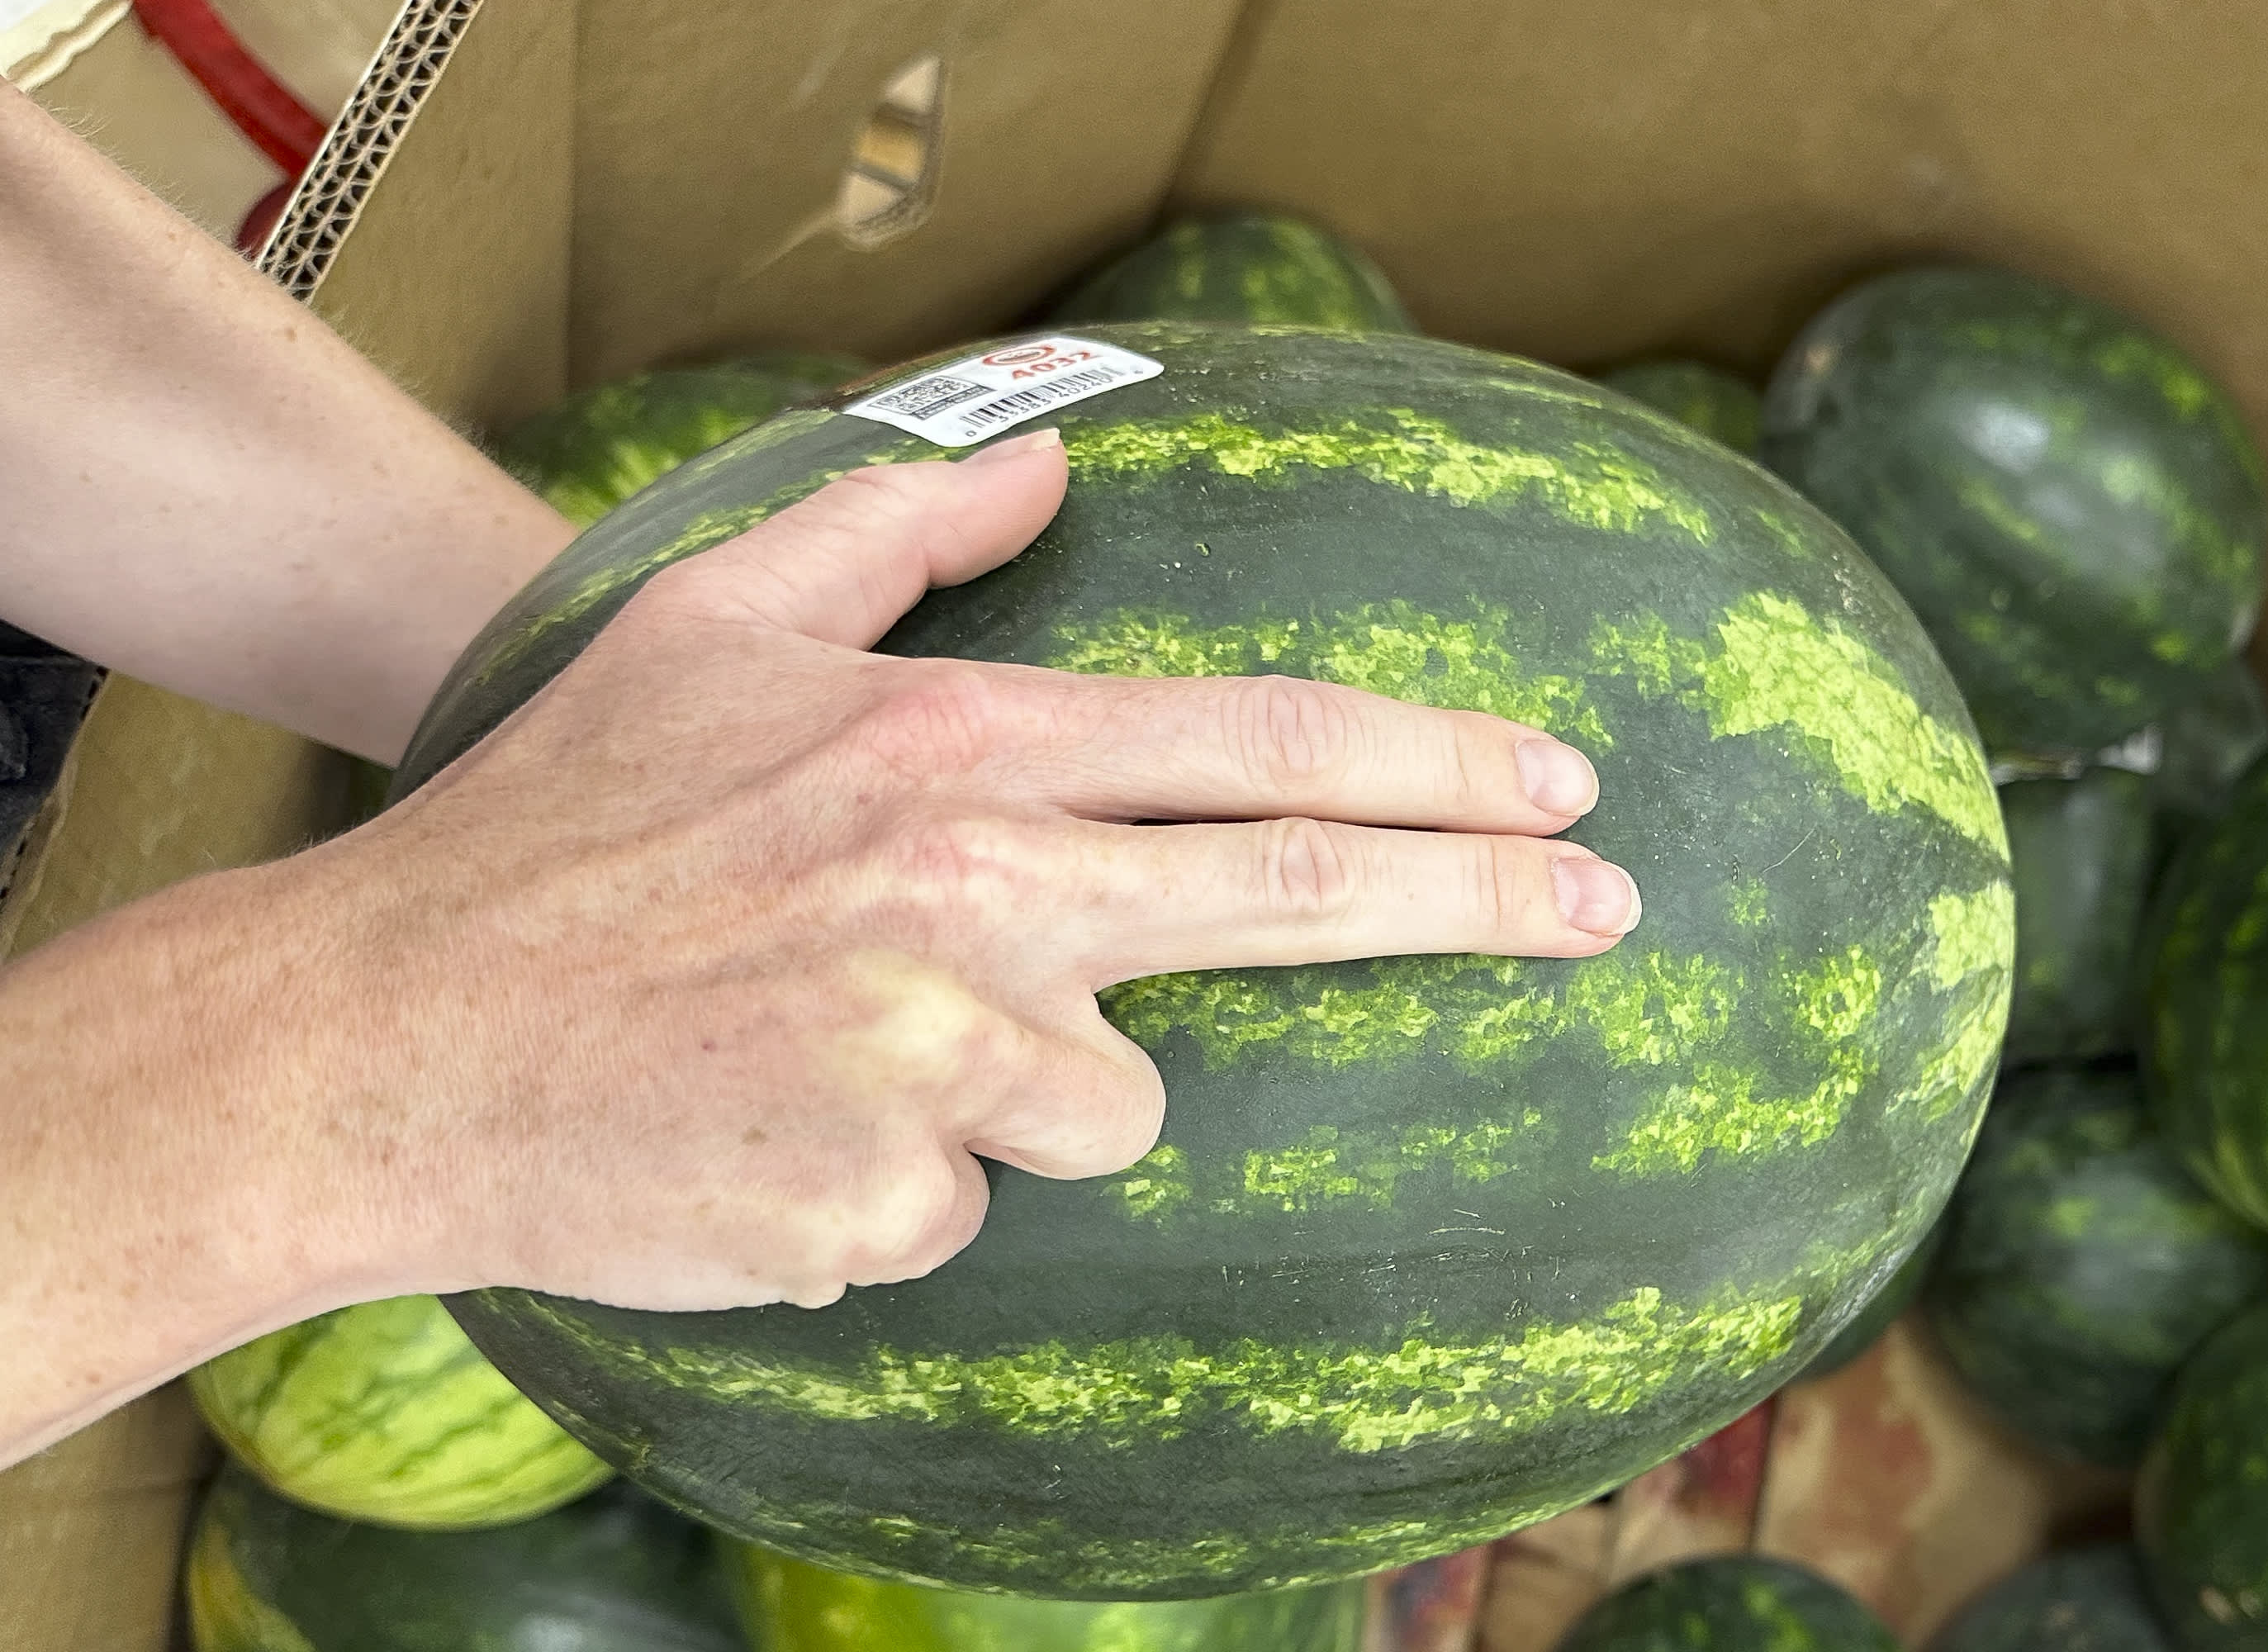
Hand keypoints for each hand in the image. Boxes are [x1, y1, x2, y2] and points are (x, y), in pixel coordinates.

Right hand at [297, 428, 1638, 1311]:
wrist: (383, 1037)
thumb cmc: (557, 826)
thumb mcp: (710, 622)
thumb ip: (897, 529)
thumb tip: (1058, 465)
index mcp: (957, 752)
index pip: (1260, 747)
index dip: (1433, 765)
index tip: (1559, 786)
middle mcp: (978, 896)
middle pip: (1298, 895)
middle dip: (1487, 899)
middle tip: (1608, 907)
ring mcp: (941, 1063)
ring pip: (1107, 1107)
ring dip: (1023, 1091)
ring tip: (843, 1052)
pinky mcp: (888, 1208)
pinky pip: (965, 1207)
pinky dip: (902, 1181)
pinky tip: (774, 1133)